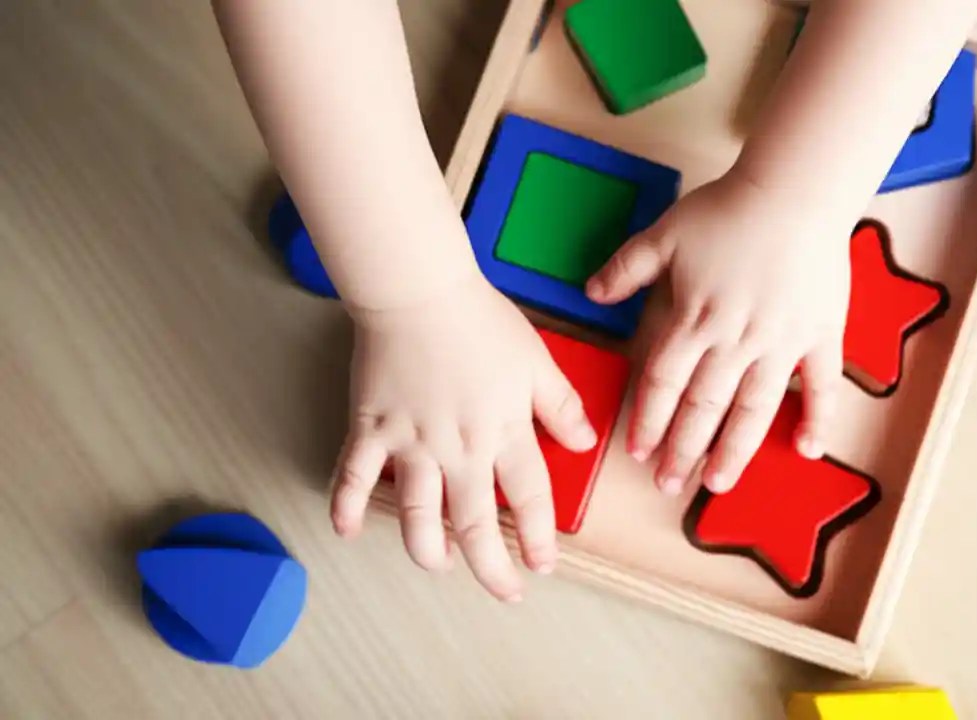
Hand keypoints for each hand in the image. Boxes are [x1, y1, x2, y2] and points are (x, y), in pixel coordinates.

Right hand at [329, 275, 597, 601]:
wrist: (418, 291)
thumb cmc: (480, 320)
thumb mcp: (537, 361)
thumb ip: (561, 406)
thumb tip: (584, 441)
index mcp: (503, 432)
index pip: (529, 499)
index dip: (538, 538)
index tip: (543, 565)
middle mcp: (459, 449)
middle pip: (476, 524)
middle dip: (491, 567)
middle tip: (504, 591)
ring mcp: (411, 444)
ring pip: (419, 517)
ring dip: (429, 551)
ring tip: (440, 565)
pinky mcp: (371, 430)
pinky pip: (355, 478)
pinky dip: (347, 507)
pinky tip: (348, 532)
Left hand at [586, 170, 849, 495]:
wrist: (796, 191)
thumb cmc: (731, 209)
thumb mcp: (665, 233)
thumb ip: (626, 267)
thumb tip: (590, 292)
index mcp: (695, 319)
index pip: (665, 383)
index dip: (649, 421)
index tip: (638, 453)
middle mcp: (735, 341)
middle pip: (703, 407)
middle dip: (682, 450)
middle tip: (667, 486)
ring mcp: (781, 343)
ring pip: (754, 409)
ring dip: (734, 450)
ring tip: (718, 483)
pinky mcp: (820, 337)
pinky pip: (821, 387)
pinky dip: (817, 419)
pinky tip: (807, 450)